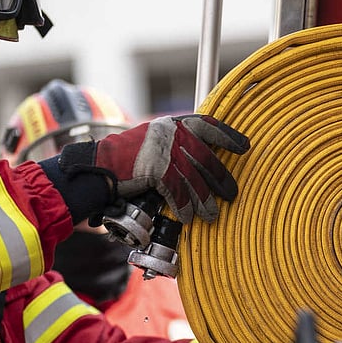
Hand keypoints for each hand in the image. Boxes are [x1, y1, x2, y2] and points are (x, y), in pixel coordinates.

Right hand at [58, 114, 249, 222]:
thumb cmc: (125, 161)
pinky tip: (189, 218)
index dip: (228, 136)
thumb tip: (202, 164)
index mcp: (171, 124)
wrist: (97, 167)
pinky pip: (178, 192)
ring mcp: (163, 150)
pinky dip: (185, 207)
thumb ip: (176, 148)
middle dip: (221, 178)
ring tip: (212, 215)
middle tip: (232, 193)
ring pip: (194, 179)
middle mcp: (170, 133)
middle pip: (205, 157)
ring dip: (205, 200)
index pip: (207, 125)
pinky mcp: (156, 168)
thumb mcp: (152, 144)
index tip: (245, 146)